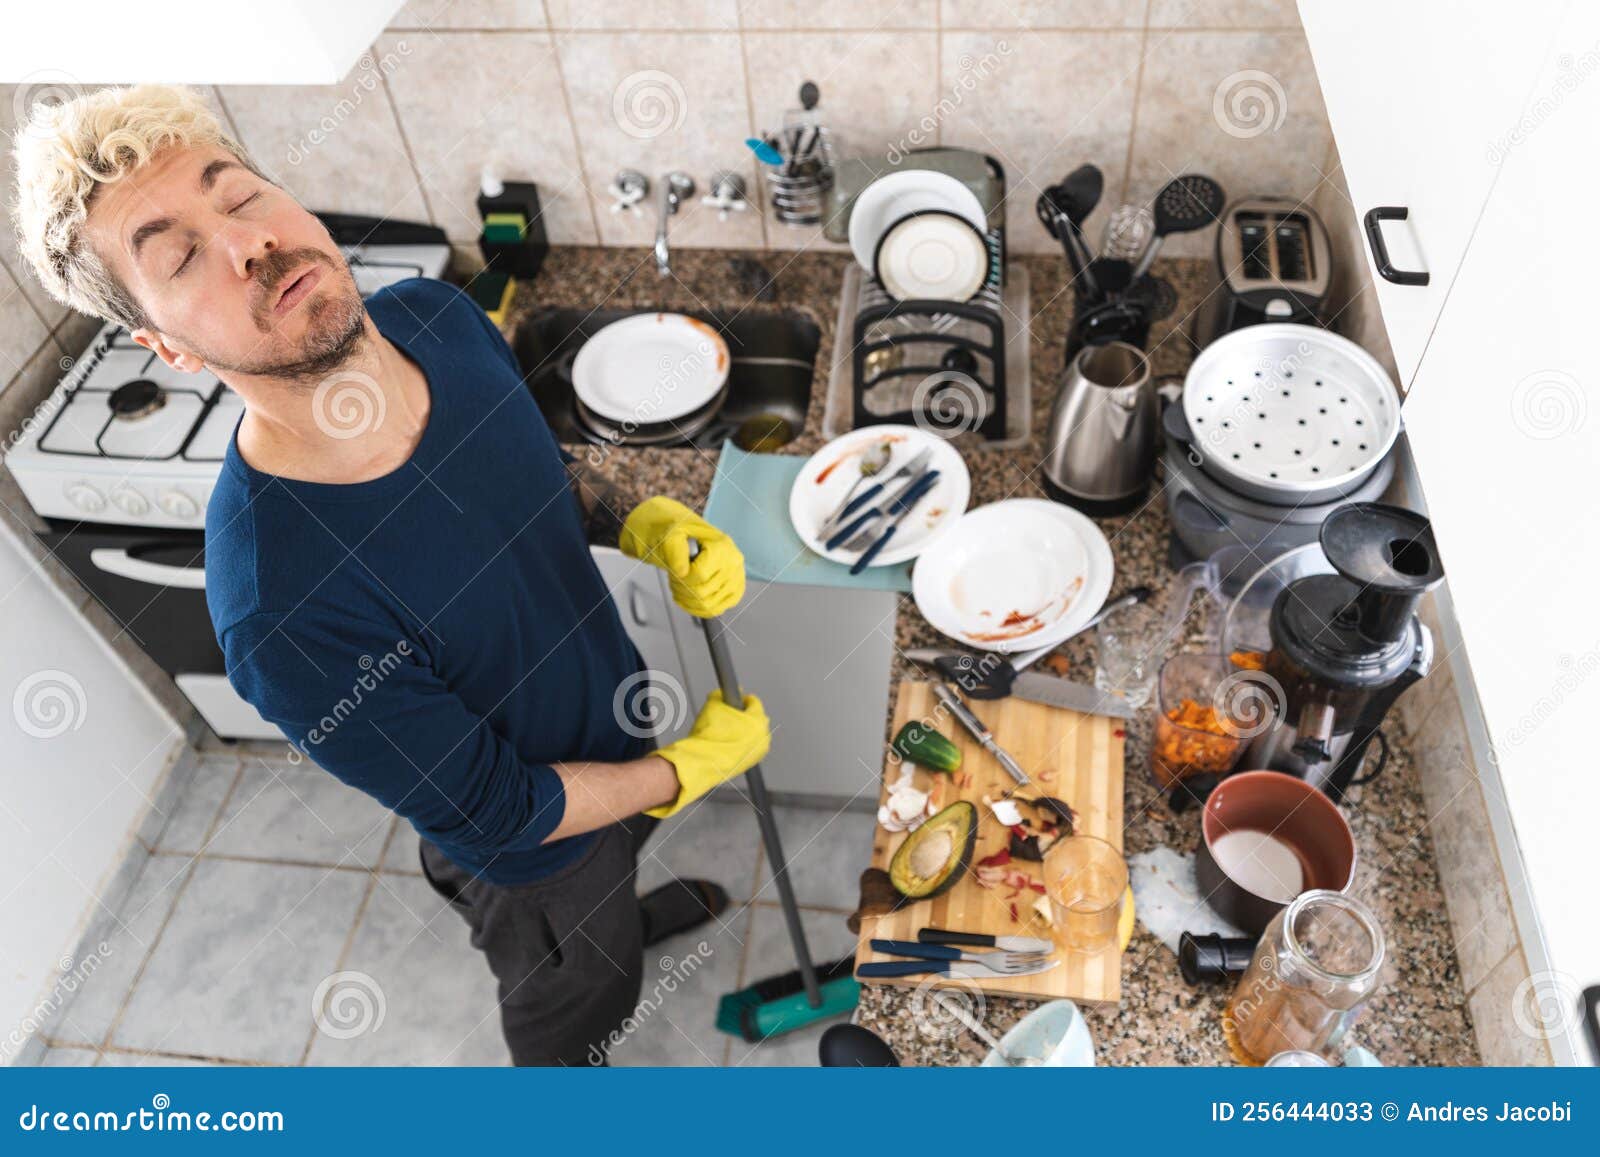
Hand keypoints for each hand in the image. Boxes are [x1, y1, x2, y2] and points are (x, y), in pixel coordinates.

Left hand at [618, 496, 744, 617]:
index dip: (681, 579)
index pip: (700, 575)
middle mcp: (734, 560)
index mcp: (722, 544)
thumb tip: (683, 572)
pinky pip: (718, 609)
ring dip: (688, 600)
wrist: (678, 533)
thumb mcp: (668, 534)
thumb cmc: (674, 532)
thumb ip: (675, 550)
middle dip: (682, 589)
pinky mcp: (733, 589)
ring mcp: (736, 576)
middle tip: (674, 578)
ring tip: (681, 587)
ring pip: (710, 605)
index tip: (674, 571)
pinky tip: (688, 599)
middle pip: (704, 592)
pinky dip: (699, 609)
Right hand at [648, 690, 769, 817]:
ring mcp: (759, 750)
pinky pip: (749, 746)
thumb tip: (722, 694)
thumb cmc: (710, 736)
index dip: (741, 698)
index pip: (754, 702)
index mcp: (758, 720)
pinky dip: (741, 742)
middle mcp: (763, 736)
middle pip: (756, 718)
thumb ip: (720, 695)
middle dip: (744, 715)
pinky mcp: (752, 762)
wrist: (704, 761)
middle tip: (728, 715)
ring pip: (753, 733)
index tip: (734, 700)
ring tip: (726, 730)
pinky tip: (726, 742)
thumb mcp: (712, 705)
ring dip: (743, 729)